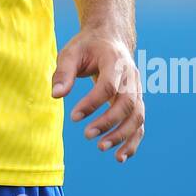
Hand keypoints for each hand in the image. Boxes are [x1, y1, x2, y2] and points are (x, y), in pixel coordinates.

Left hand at [51, 28, 144, 163]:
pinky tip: (120, 157)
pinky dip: (133, 141)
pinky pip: (139, 123)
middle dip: (108, 122)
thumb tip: (56, 95)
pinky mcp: (137, 101)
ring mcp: (137, 89)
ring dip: (122, 135)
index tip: (74, 117)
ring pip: (137, 116)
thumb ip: (63, 72)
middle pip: (127, 103)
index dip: (92, 103)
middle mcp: (131, 76)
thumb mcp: (71, 52)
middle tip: (87, 135)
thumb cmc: (87, 46)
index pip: (108, 86)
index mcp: (115, 61)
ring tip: (101, 148)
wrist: (111, 38)